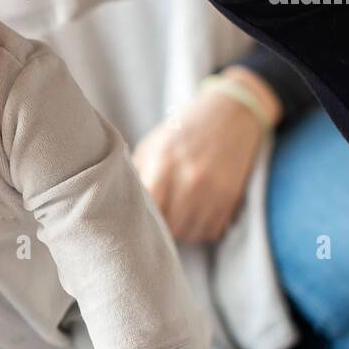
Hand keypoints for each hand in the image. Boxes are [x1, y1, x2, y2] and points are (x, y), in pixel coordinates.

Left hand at [132, 71, 274, 242]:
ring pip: (190, 235)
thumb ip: (136, 176)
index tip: (135, 216)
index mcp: (164, 165)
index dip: (139, 219)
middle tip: (156, 217)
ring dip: (180, 232)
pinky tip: (194, 213)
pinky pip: (211, 232)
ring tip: (174, 215)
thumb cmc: (182, 131)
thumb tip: (117, 204)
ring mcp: (214, 192)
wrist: (231, 114)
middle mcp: (190, 181)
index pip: (147, 210)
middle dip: (159, 227)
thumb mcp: (151, 146)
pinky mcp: (231, 199)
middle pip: (168, 228)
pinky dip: (200, 229)